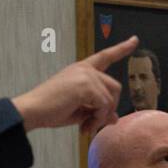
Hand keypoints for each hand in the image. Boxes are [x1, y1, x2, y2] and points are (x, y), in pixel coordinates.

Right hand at [12, 35, 137, 134]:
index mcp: (81, 69)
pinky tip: (83, 125)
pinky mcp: (86, 85)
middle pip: (115, 87)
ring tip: (85, 126)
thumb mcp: (79, 110)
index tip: (134, 40)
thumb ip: (97, 110)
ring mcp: (86, 75)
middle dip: (108, 108)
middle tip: (92, 125)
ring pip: (111, 97)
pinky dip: (97, 119)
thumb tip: (115, 118)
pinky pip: (104, 105)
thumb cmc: (50, 111)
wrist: (32, 111)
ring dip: (101, 116)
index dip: (122, 48)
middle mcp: (85, 69)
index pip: (105, 56)